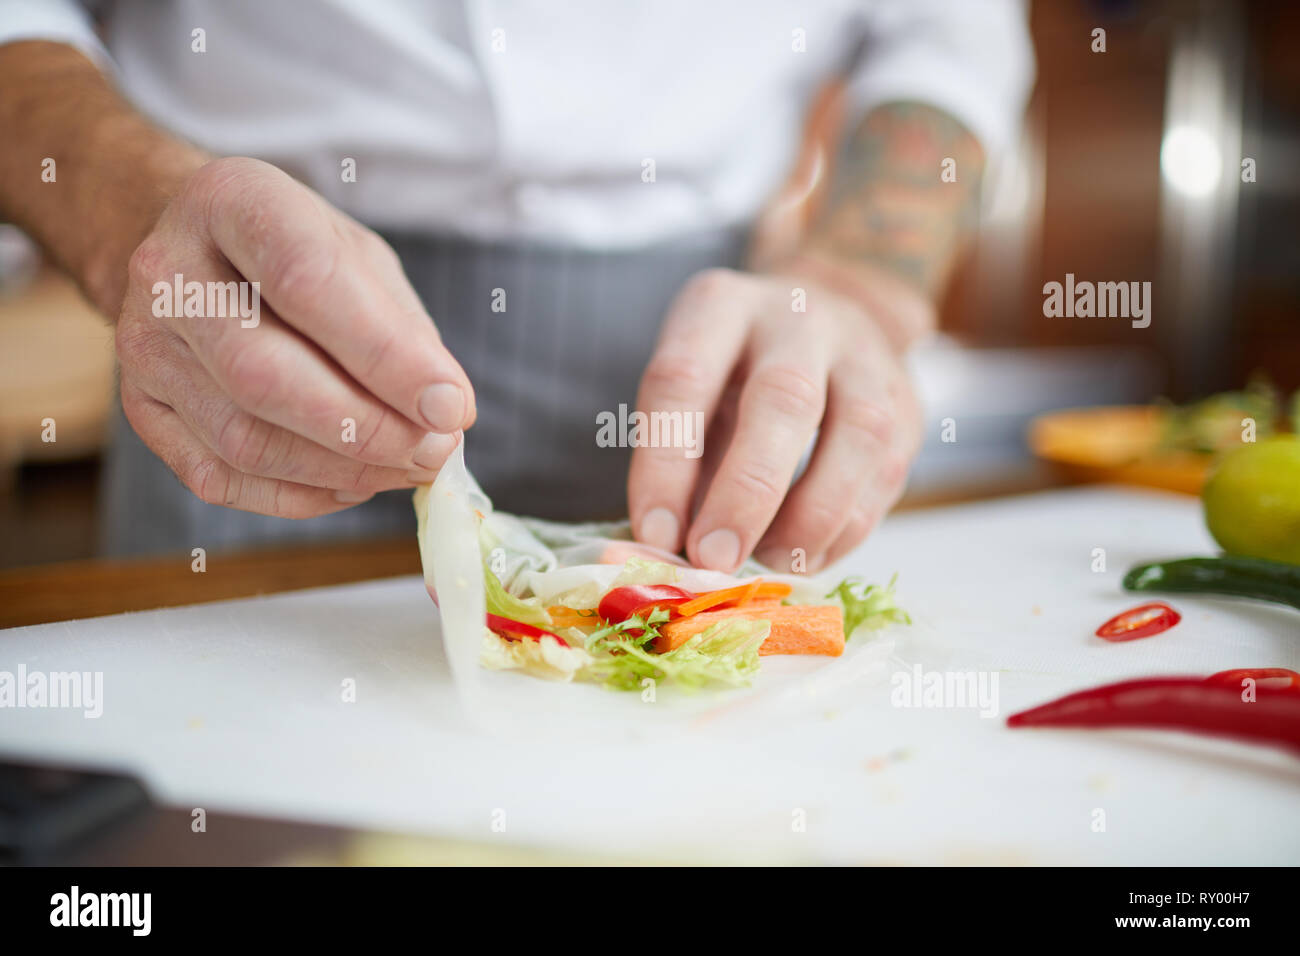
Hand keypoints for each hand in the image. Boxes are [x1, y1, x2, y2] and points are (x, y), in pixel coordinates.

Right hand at [115, 157, 474, 516]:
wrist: (197, 252)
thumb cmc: (295, 254)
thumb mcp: (360, 257)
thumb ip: (403, 329)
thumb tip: (446, 411)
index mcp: (230, 201)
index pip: (307, 281)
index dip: (386, 356)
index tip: (451, 407)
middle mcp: (168, 273)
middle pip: (263, 374)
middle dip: (366, 429)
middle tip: (436, 451)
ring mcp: (143, 346)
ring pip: (244, 440)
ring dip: (344, 469)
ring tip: (409, 466)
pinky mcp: (141, 409)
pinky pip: (222, 478)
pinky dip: (301, 495)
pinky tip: (354, 482)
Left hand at [628, 268, 924, 572]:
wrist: (820, 322)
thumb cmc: (733, 375)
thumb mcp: (690, 396)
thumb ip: (677, 465)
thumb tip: (665, 550)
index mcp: (721, 306)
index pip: (684, 379)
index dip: (665, 466)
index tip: (656, 536)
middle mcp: (798, 319)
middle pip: (784, 398)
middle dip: (747, 492)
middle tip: (715, 559)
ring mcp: (865, 355)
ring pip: (859, 433)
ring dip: (811, 516)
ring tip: (771, 561)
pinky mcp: (907, 403)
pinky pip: (889, 472)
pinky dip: (847, 528)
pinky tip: (807, 555)